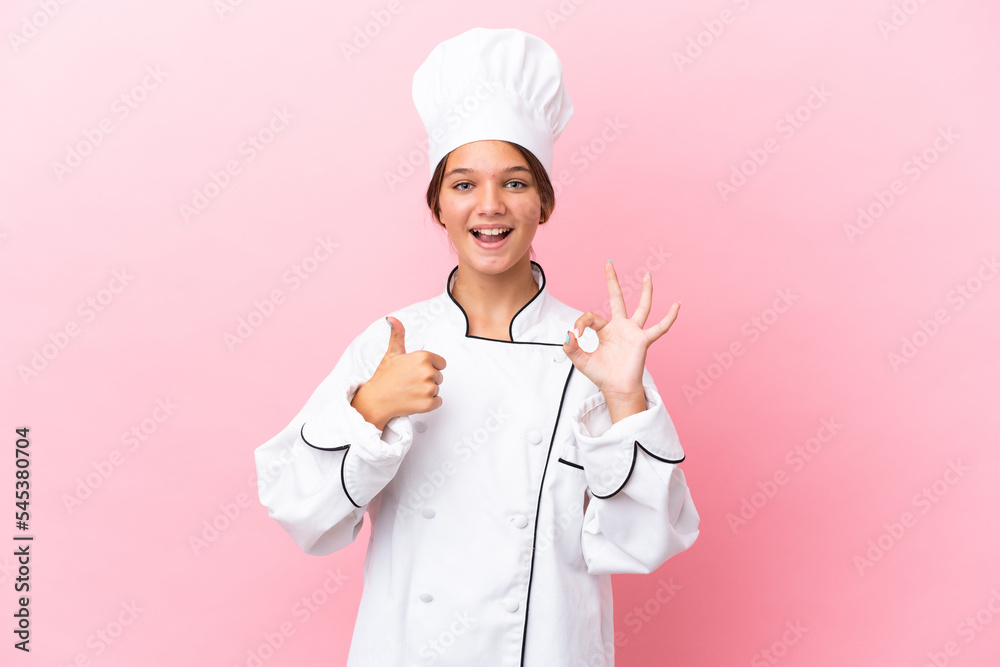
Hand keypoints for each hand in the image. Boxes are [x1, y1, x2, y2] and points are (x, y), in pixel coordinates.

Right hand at [351, 317, 445, 430]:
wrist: (376, 400)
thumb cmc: (384, 377)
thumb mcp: (392, 353)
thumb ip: (397, 334)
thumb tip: (391, 318)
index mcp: (423, 357)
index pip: (441, 363)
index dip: (429, 367)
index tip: (415, 371)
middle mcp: (427, 371)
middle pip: (439, 376)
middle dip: (427, 380)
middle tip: (410, 382)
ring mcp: (428, 388)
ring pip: (437, 389)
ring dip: (426, 392)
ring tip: (410, 391)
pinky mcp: (428, 403)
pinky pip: (438, 402)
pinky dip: (428, 403)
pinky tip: (414, 400)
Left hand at [563, 260, 679, 407]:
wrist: (617, 389)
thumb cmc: (602, 375)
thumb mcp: (581, 361)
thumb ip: (571, 348)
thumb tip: (569, 334)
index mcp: (604, 330)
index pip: (591, 317)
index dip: (581, 323)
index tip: (577, 336)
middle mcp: (620, 327)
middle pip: (617, 299)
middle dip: (612, 281)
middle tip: (609, 264)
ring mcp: (633, 332)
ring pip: (642, 307)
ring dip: (646, 292)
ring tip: (648, 276)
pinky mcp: (643, 340)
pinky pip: (660, 328)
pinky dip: (669, 318)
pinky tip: (677, 305)